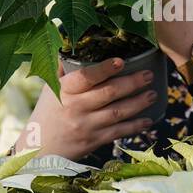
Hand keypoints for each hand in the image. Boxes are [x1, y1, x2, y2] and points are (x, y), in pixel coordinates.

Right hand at [12, 56, 157, 160]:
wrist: (39, 148)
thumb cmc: (48, 112)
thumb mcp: (51, 89)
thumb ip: (64, 70)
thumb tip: (74, 44)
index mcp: (65, 90)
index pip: (86, 77)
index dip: (104, 69)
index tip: (121, 61)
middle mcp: (75, 107)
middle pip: (108, 93)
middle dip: (132, 83)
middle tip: (148, 75)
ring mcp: (85, 125)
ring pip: (117, 112)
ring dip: (138, 103)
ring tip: (152, 94)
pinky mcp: (93, 141)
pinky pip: (117, 132)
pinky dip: (134, 126)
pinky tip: (147, 120)